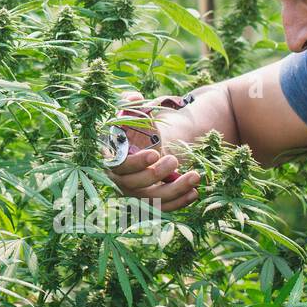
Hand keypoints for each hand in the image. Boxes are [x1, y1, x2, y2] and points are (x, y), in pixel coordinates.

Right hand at [104, 91, 200, 211]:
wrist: (144, 150)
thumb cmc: (135, 133)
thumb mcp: (131, 117)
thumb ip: (129, 106)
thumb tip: (133, 97)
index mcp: (112, 160)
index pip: (119, 166)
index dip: (136, 162)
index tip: (154, 153)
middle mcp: (120, 181)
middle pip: (135, 185)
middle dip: (156, 174)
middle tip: (174, 159)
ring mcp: (135, 195)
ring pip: (153, 199)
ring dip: (175, 190)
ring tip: (195, 176)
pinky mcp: (150, 204)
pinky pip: (164, 209)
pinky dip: (179, 203)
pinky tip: (194, 192)